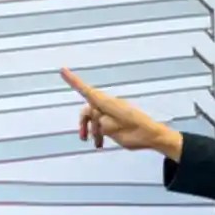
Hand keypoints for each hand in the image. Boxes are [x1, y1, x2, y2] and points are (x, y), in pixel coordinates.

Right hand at [59, 68, 184, 160]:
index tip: (62, 70)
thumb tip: (97, 119)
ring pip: (94, 119)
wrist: (152, 136)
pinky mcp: (116, 121)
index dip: (73, 81)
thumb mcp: (112, 128)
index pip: (86, 90)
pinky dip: (98, 133)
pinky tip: (100, 144)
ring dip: (92, 131)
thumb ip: (100, 121)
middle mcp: (108, 105)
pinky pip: (102, 125)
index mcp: (107, 103)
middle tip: (84, 137)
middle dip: (84, 123)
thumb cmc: (134, 131)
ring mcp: (112, 113)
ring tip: (97, 144)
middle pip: (88, 110)